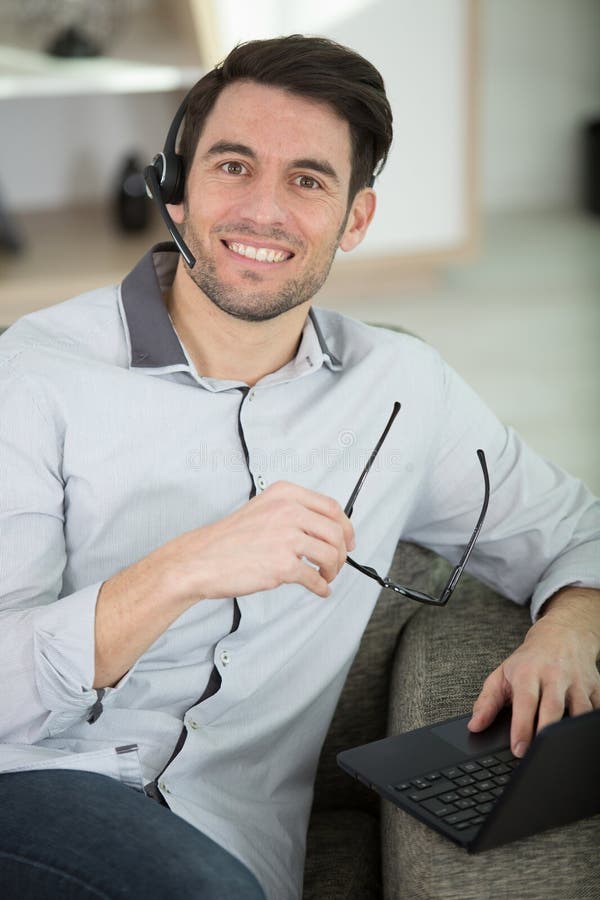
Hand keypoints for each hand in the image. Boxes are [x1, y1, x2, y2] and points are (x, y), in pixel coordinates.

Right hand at [156, 480, 354, 602]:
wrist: (201, 560)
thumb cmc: (228, 539)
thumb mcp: (262, 509)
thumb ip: (292, 513)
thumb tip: (324, 529)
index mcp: (285, 494)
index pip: (331, 507)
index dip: (346, 527)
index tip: (348, 540)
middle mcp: (288, 511)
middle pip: (336, 531)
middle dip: (341, 552)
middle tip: (337, 563)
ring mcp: (287, 538)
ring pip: (331, 555)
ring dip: (333, 570)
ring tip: (325, 576)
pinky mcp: (283, 565)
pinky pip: (315, 578)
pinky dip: (321, 586)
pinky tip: (318, 589)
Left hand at [468, 587, 599, 756]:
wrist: (561, 635)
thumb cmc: (529, 660)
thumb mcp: (502, 674)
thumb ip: (487, 702)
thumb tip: (474, 726)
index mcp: (528, 672)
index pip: (525, 702)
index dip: (522, 727)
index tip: (518, 750)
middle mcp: (554, 675)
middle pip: (553, 708)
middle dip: (545, 733)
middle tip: (536, 757)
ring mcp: (577, 682)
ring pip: (579, 711)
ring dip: (570, 732)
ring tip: (559, 751)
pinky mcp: (596, 687)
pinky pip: (597, 710)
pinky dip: (590, 725)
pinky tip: (581, 737)